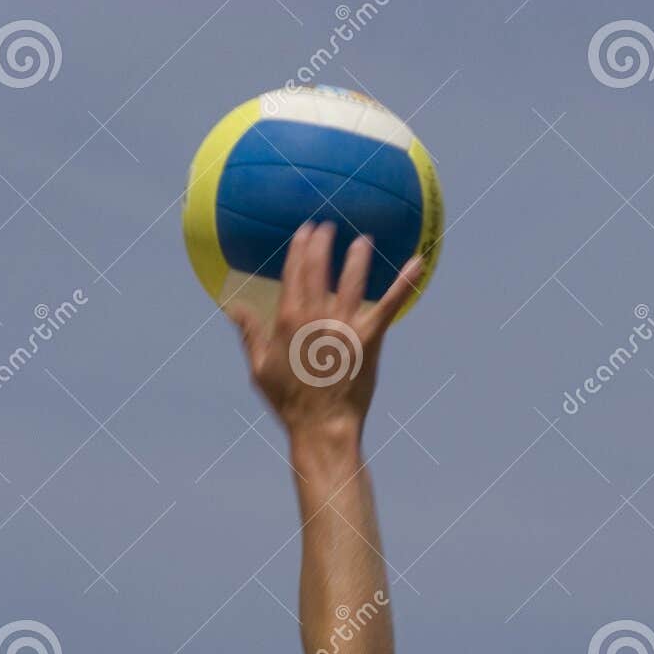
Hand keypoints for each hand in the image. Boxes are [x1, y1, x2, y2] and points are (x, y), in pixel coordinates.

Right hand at [226, 223, 421, 438]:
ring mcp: (344, 325)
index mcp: (288, 319)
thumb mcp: (260, 369)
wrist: (321, 426)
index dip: (301, 247)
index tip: (305, 231)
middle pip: (320, 267)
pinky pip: (390, 304)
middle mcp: (315, 315)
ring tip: (364, 239)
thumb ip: (250, 334)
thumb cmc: (290, 403)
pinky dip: (405, 282)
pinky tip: (418, 262)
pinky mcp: (369, 339)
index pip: (294, 271)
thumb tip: (234, 308)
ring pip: (353, 278)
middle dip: (324, 242)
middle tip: (329, 227)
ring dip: (359, 254)